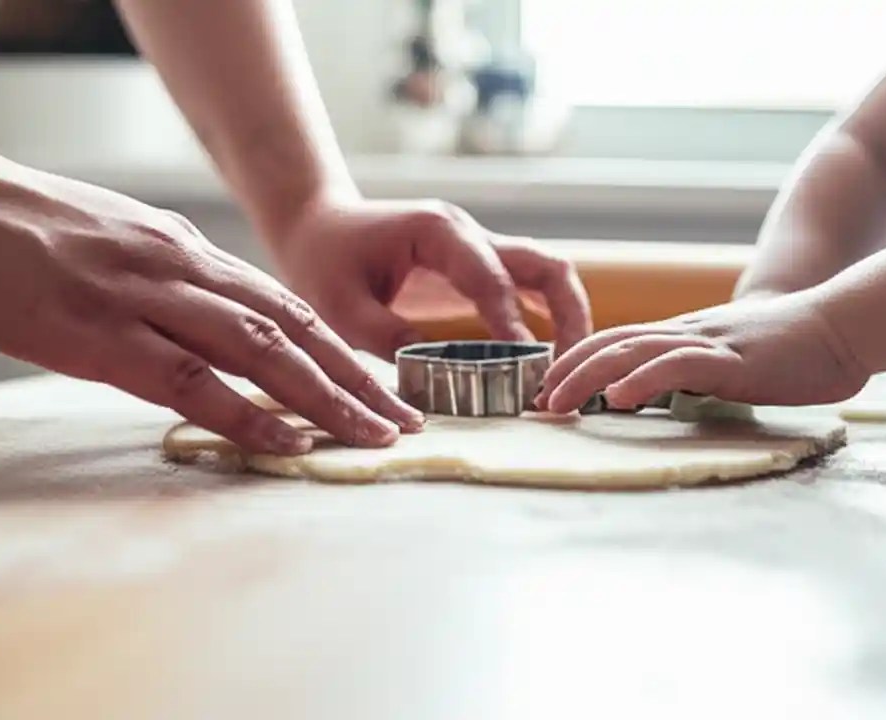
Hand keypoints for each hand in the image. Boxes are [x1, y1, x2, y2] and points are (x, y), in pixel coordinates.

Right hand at [0, 149, 423, 453]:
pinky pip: (188, 376)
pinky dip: (245, 411)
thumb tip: (193, 326)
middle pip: (291, 328)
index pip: (280, 304)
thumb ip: (156, 281)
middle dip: (355, 380)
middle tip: (402, 422)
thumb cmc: (3, 224)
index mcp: (179, 248)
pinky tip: (286, 439)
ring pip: (259, 351)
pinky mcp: (94, 330)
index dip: (337, 350)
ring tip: (371, 439)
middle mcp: (176, 266)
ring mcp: (140, 295)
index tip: (378, 388)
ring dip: (325, 400)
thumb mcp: (102, 243)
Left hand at [269, 197, 592, 357]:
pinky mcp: (478, 269)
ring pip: (548, 274)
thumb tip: (437, 376)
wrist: (316, 227)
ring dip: (566, 319)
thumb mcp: (340, 306)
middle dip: (569, 318)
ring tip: (565, 371)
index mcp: (438, 231)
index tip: (527, 366)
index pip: (492, 278)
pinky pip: (529, 289)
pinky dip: (546, 321)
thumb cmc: (322, 262)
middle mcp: (469, 234)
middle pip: (546, 266)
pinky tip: (544, 362)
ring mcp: (479, 248)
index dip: (512, 324)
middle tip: (568, 370)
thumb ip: (387, 337)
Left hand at [533, 291, 868, 413]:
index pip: (616, 339)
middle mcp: (687, 332)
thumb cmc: (794, 350)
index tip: (546, 387)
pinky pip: (677, 366)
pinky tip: (616, 398)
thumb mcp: (732, 359)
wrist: (843, 326)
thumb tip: (668, 397)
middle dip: (566, 371)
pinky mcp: (732, 359)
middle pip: (610, 343)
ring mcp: (708, 342)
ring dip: (587, 377)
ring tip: (556, 403)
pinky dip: (642, 381)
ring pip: (632, 351)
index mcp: (685, 333)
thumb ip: (698, 372)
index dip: (576, 360)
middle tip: (535, 402)